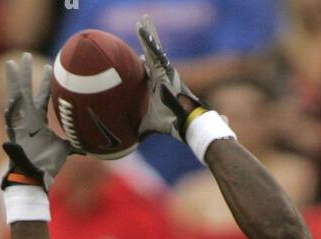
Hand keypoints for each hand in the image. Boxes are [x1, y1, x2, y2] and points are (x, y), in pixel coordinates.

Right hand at [3, 52, 72, 189]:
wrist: (36, 179)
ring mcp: (20, 125)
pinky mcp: (14, 134)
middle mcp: (27, 119)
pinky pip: (11, 118)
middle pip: (25, 90)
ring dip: (12, 82)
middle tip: (24, 54)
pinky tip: (12, 97)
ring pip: (15, 98)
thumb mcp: (64, 151)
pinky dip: (11, 108)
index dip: (45, 83)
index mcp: (38, 121)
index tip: (49, 67)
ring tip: (10, 65)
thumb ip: (73, 145)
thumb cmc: (47, 166)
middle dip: (24, 73)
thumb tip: (88, 147)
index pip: (42, 97)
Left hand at [137, 14, 202, 140]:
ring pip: (154, 48)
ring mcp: (166, 71)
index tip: (140, 55)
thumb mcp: (151, 125)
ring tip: (142, 19)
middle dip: (147, 38)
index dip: (144, 60)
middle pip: (152, 52)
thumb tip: (134, 137)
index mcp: (159, 84)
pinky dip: (149, 40)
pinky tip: (143, 28)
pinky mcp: (167, 70)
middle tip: (141, 23)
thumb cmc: (172, 124)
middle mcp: (163, 75)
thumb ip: (142, 128)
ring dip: (148, 33)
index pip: (149, 68)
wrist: (186, 124)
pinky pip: (156, 51)